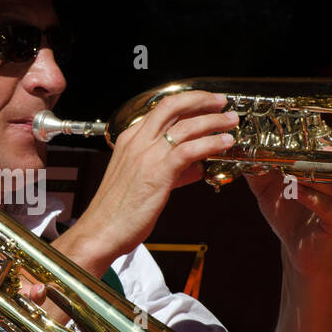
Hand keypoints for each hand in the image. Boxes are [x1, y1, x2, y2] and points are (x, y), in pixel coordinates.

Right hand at [62, 91, 237, 269]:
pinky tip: (224, 143)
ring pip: (185, 125)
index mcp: (129, 140)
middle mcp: (136, 142)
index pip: (161, 108)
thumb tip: (194, 167)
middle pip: (172, 105)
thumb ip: (170, 171)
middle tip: (221, 103)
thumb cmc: (118, 212)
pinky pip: (189, 150)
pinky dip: (211, 143)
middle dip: (201, 99)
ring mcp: (146, 155)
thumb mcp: (143, 182)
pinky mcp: (157, 172)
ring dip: (213, 121)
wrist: (100, 231)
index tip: (205, 103)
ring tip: (231, 122)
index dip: (187, 101)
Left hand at [245, 115, 331, 274]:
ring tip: (291, 171)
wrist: (295, 251)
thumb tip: (240, 150)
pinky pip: (327, 205)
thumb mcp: (267, 189)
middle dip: (330, 150)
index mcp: (331, 167)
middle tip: (312, 148)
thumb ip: (257, 169)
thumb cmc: (287, 215)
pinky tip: (294, 191)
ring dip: (311, 174)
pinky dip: (310, 196)